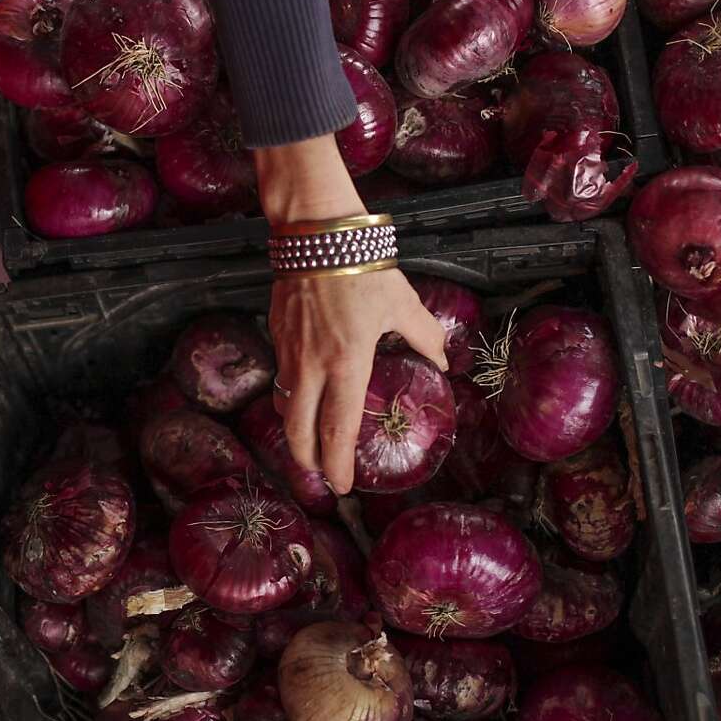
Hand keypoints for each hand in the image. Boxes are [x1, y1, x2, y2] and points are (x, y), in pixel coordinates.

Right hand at [256, 138, 449, 494]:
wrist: (315, 233)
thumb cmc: (362, 265)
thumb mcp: (402, 302)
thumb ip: (425, 336)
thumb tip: (444, 363)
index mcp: (347, 363)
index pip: (339, 428)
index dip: (339, 462)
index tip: (343, 487)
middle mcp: (312, 365)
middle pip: (299, 430)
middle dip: (308, 460)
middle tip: (321, 477)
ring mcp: (289, 351)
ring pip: (286, 406)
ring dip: (296, 432)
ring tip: (309, 446)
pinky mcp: (277, 334)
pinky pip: (283, 377)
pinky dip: (291, 399)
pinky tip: (303, 398)